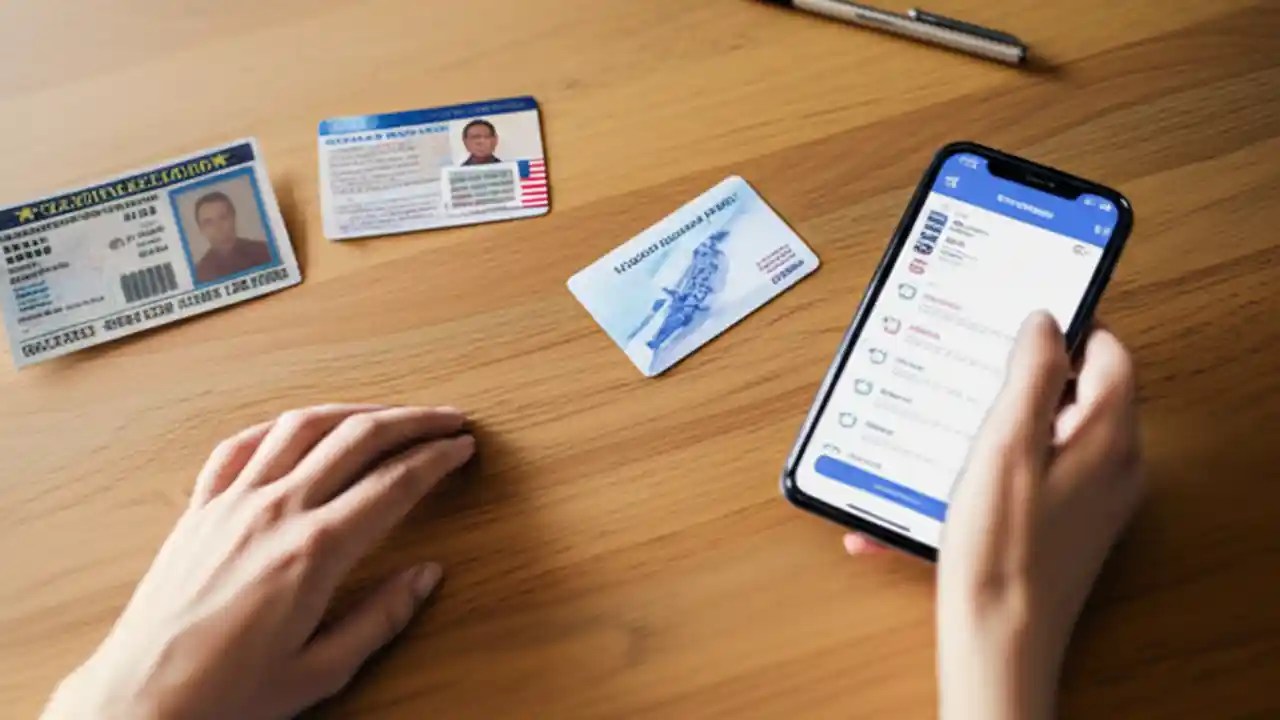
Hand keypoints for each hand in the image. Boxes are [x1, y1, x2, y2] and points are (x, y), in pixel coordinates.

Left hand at [42, 404, 474, 719]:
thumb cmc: (226, 695)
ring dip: (354, 411)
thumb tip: (427, 575)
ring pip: (303, 426)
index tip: (461, 447)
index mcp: (314, 552)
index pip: (394, 483)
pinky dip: (280, 426)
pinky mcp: (200, 509)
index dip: (437, 458)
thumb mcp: (321, 671)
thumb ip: (381, 617)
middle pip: (358, 439)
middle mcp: (275, 512)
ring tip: (385, 413)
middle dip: (412, 421)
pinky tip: (301, 426)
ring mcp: (233, 503)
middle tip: (445, 418)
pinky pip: (241, 445)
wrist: (140, 701)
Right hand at [844, 313, 1142, 719]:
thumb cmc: (1001, 548)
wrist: (997, 637)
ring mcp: (1090, 498)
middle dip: (1025, 377)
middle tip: (973, 369)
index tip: (1019, 320)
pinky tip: (941, 483)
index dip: (1068, 329)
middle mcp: (1112, 467)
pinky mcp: (1063, 524)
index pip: (1110, 355)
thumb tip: (1044, 323)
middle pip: (1081, 393)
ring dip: (1001, 424)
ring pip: (1051, 434)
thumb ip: (1031, 376)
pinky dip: (991, 468)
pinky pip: (1032, 475)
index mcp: (1109, 439)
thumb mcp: (1008, 445)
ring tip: (950, 426)